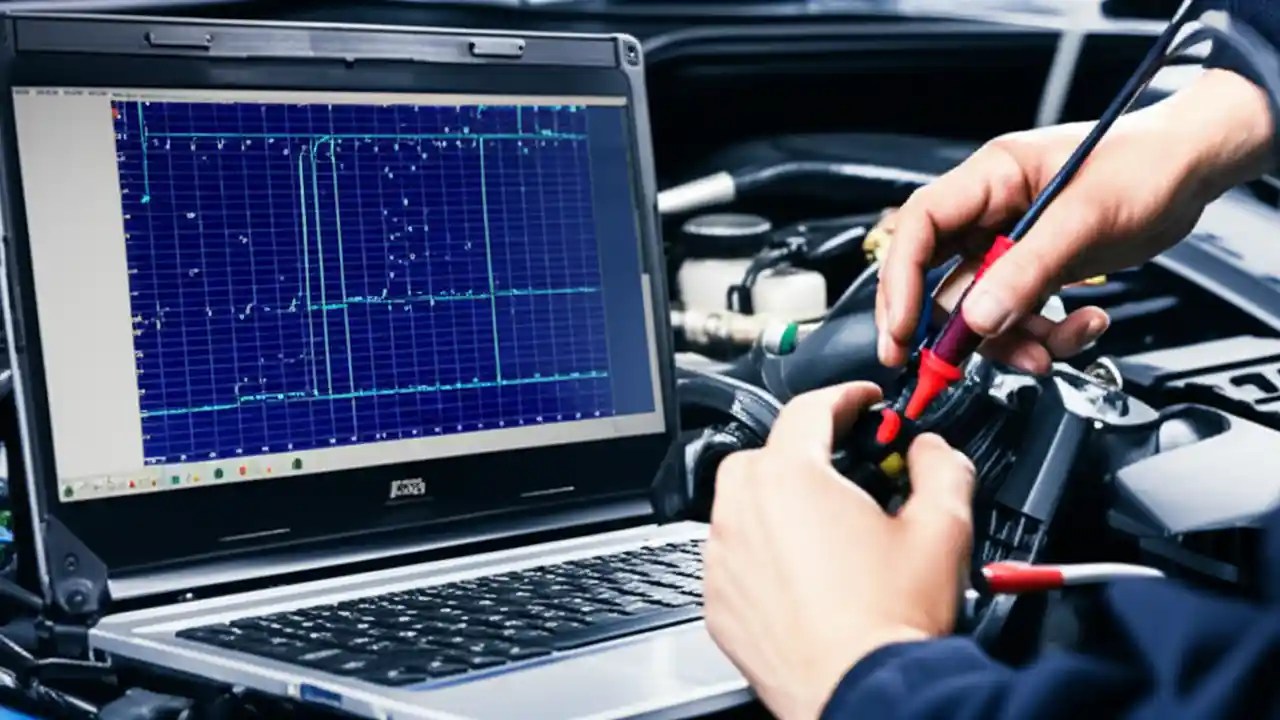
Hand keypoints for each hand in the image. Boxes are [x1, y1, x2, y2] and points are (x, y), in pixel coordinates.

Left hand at [703, 382, 975, 719]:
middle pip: (765, 453)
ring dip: (780, 501)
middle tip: (847, 467)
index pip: (808, 409)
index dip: (844, 397)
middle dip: (806, 451)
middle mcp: (743, 510)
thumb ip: (941, 468)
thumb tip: (934, 451)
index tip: (864, 402)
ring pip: (742, 504)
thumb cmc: (891, 621)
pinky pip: (733, 554)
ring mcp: (723, 558)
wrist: (863, 697)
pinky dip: (762, 550)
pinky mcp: (718, 601)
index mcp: (790, 478)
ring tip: (827, 525)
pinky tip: (803, 571)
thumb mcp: (942, 529)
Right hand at [877, 69, 1273, 372]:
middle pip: (935, 275)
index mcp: (990, 179)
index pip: (919, 228)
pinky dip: (1045, 334)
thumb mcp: (1085, 218)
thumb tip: (978, 319)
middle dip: (942, 326)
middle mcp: (990, 212)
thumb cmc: (1147, 163)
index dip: (901, 281)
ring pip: (980, 308)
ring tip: (1049, 348)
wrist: (1195, 168)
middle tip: (936, 367)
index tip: (904, 330)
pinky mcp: (1036, 269)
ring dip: (1010, 340)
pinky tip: (1082, 326)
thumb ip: (1027, 270)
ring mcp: (1011, 244)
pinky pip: (1018, 316)